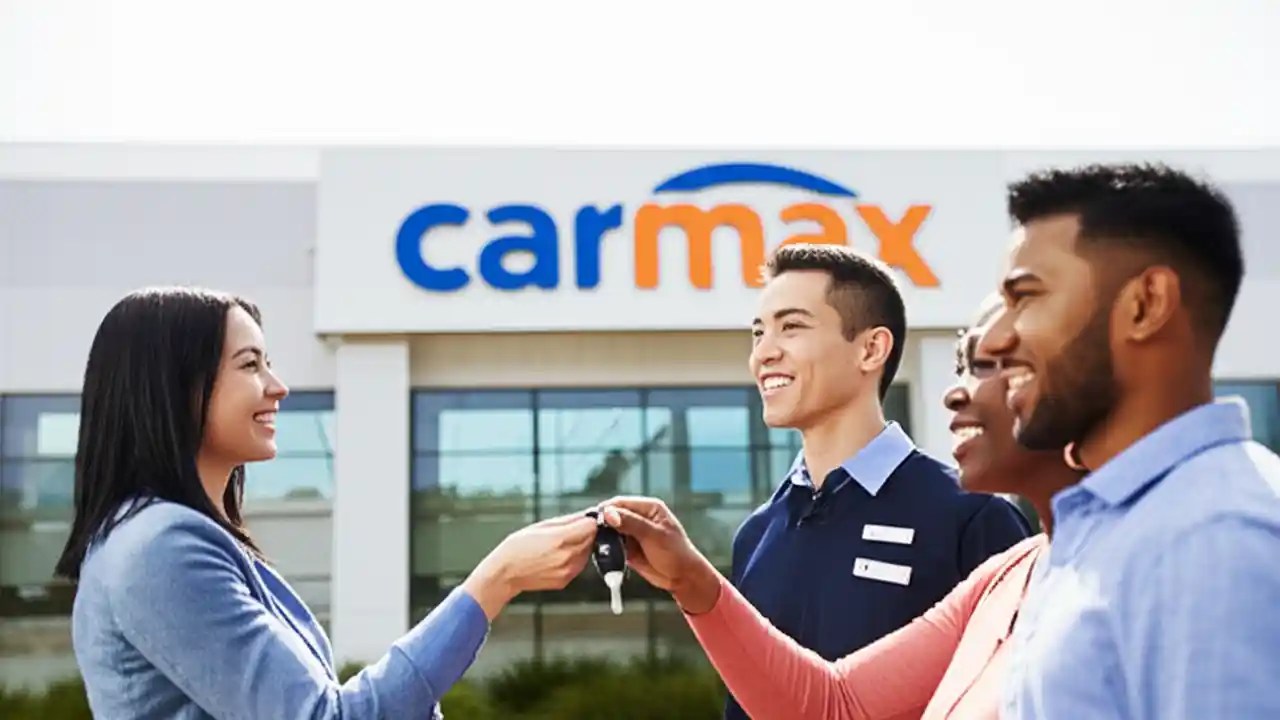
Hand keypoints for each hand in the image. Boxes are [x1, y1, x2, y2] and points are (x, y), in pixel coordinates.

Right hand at [462, 513, 596, 619]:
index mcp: (560, 539)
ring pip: (587, 552)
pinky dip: (574, 558)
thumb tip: (586, 515)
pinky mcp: (566, 580)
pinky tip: (557, 556)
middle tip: (568, 531)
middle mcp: (567, 557)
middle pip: (591, 538)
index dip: (588, 520)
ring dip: (580, 545)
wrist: (506, 573)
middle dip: (584, 532)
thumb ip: (567, 520)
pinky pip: (579, 564)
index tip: (583, 519)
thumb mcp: (541, 526)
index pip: (591, 526)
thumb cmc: (518, 547)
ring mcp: (567, 571)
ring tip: (559, 544)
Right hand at [598, 496, 723, 614]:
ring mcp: (633, 534)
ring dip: (603, 538)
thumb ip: (631, 523)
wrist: (682, 577)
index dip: (607, 510)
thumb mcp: (653, 535)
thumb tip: (609, 514)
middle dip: (603, 524)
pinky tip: (603, 553)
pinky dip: (607, 549)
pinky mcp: (628, 548)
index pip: (621, 503)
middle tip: (591, 533)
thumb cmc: (676, 553)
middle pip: (613, 516)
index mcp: (649, 508)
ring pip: (610, 531)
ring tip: (596, 544)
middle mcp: (639, 518)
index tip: (595, 519)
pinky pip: (612, 546)